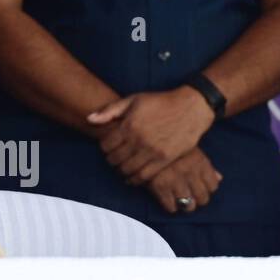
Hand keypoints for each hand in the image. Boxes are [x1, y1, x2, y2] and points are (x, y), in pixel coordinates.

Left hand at [88, 87, 214, 184]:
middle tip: (112, 159)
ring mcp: (153, 151)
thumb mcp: (133, 100)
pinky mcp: (165, 160)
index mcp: (129, 125)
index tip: (106, 147)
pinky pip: (145, 175)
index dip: (103, 148)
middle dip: (111, 160)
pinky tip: (132, 178)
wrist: (190, 108)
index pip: (106, 145)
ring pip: (128, 169)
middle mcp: (139, 140)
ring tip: (121, 168)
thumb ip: (110, 110)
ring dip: (121, 171)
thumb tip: (89, 119)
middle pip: (115, 159)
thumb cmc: (160, 102)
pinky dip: (135, 179)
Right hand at [147, 147, 222, 213]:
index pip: (213, 186)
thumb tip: (219, 178)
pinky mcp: (159, 186)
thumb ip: (205, 164)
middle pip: (202, 198)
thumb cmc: (168, 143)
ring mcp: (175, 180)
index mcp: (199, 161)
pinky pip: (171, 206)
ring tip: (179, 199)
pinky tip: (167, 199)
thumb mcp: (190, 148)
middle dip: (197, 199)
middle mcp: (189, 172)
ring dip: (185, 204)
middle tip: (189, 196)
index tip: (199, 186)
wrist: (144, 140)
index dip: (206, 188)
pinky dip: (170, 206)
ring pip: (188, 205)